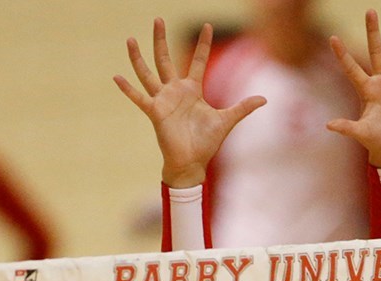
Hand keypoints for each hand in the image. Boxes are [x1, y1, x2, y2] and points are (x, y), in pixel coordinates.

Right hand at [114, 20, 263, 188]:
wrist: (192, 163)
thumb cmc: (206, 143)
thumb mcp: (227, 121)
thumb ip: (243, 107)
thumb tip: (264, 99)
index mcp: (192, 90)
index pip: (197, 60)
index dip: (203, 43)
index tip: (207, 25)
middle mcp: (175, 91)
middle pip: (165, 59)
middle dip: (161, 39)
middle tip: (157, 18)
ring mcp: (163, 100)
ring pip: (148, 73)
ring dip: (138, 58)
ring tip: (129, 39)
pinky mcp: (155, 112)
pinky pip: (139, 98)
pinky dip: (127, 89)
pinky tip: (116, 77)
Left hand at [328, 12, 380, 169]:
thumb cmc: (376, 143)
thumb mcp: (362, 134)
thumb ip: (348, 128)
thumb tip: (328, 126)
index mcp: (366, 90)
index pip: (351, 68)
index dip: (342, 54)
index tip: (332, 37)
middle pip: (377, 51)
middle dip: (373, 32)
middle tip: (370, 11)